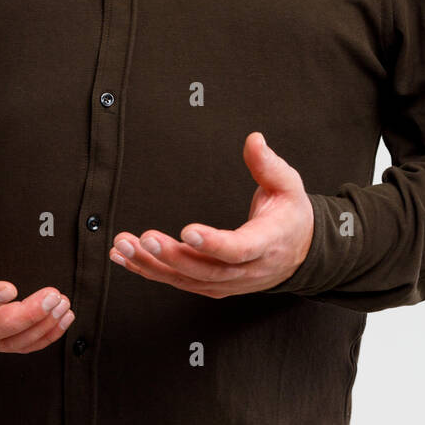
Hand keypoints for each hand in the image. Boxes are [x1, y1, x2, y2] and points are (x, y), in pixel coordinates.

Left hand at [109, 132, 313, 297]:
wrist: (300, 252)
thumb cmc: (290, 216)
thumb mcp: (288, 185)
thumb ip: (268, 164)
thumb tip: (253, 139)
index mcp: (267, 243)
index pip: (239, 249)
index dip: (214, 243)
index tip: (188, 231)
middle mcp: (246, 270)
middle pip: (205, 270)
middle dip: (171, 256)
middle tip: (143, 238)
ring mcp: (228, 282)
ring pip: (187, 279)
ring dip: (152, 265)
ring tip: (123, 247)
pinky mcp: (213, 285)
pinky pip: (180, 282)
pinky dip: (151, 272)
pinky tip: (127, 259)